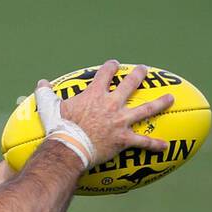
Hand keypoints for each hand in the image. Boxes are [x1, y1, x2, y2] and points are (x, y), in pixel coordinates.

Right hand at [42, 60, 171, 166]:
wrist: (69, 147)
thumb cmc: (59, 127)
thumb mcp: (50, 107)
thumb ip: (46, 93)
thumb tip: (41, 83)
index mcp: (95, 94)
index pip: (105, 74)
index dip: (111, 67)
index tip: (114, 64)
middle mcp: (111, 104)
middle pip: (130, 85)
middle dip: (138, 76)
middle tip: (144, 71)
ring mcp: (120, 121)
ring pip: (145, 109)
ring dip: (160, 103)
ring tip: (170, 98)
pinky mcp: (124, 139)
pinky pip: (143, 142)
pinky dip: (154, 144)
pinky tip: (166, 146)